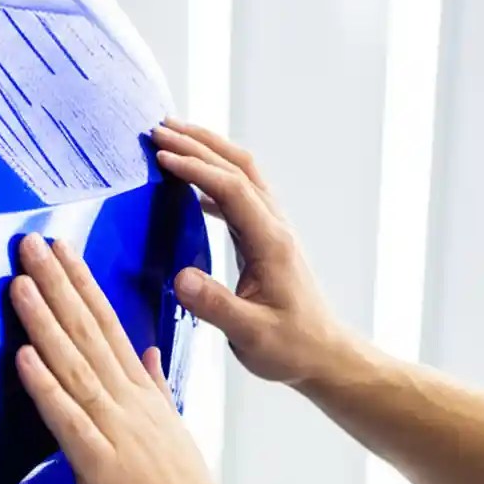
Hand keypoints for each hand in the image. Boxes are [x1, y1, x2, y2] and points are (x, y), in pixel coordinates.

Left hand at [8, 233, 247, 483]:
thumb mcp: (173, 433)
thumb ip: (157, 389)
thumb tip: (149, 353)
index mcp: (144, 396)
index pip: (109, 327)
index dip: (81, 286)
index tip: (62, 252)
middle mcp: (130, 404)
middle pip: (89, 333)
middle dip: (58, 285)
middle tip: (31, 242)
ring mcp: (116, 431)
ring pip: (75, 365)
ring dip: (45, 321)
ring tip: (21, 282)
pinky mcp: (101, 466)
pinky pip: (68, 420)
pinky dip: (45, 387)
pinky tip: (24, 356)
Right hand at [152, 119, 348, 384]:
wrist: (323, 355)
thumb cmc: (291, 348)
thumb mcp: (251, 335)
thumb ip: (215, 306)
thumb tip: (179, 278)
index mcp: (270, 242)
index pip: (231, 189)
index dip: (196, 168)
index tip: (162, 155)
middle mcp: (273, 227)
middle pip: (239, 167)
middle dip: (199, 143)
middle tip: (160, 129)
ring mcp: (271, 230)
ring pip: (242, 175)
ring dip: (209, 153)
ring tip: (173, 141)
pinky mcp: (265, 240)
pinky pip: (239, 196)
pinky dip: (212, 181)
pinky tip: (189, 189)